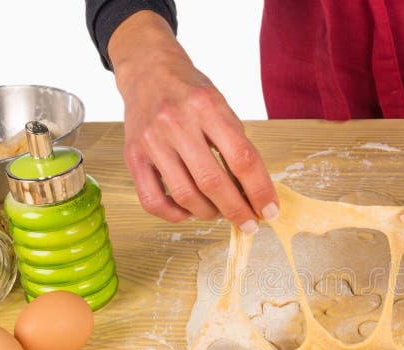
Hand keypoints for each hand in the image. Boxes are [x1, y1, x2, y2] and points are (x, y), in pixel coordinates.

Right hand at [108, 11, 276, 229]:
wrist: (148, 71)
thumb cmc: (191, 93)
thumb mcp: (222, 107)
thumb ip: (237, 145)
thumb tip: (255, 192)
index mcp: (206, 107)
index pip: (241, 158)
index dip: (260, 190)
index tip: (270, 210)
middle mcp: (175, 123)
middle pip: (213, 182)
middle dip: (237, 210)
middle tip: (250, 223)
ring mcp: (151, 141)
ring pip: (185, 195)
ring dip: (209, 213)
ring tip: (221, 212)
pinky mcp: (133, 156)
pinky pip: (152, 200)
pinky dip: (175, 214)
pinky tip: (189, 211)